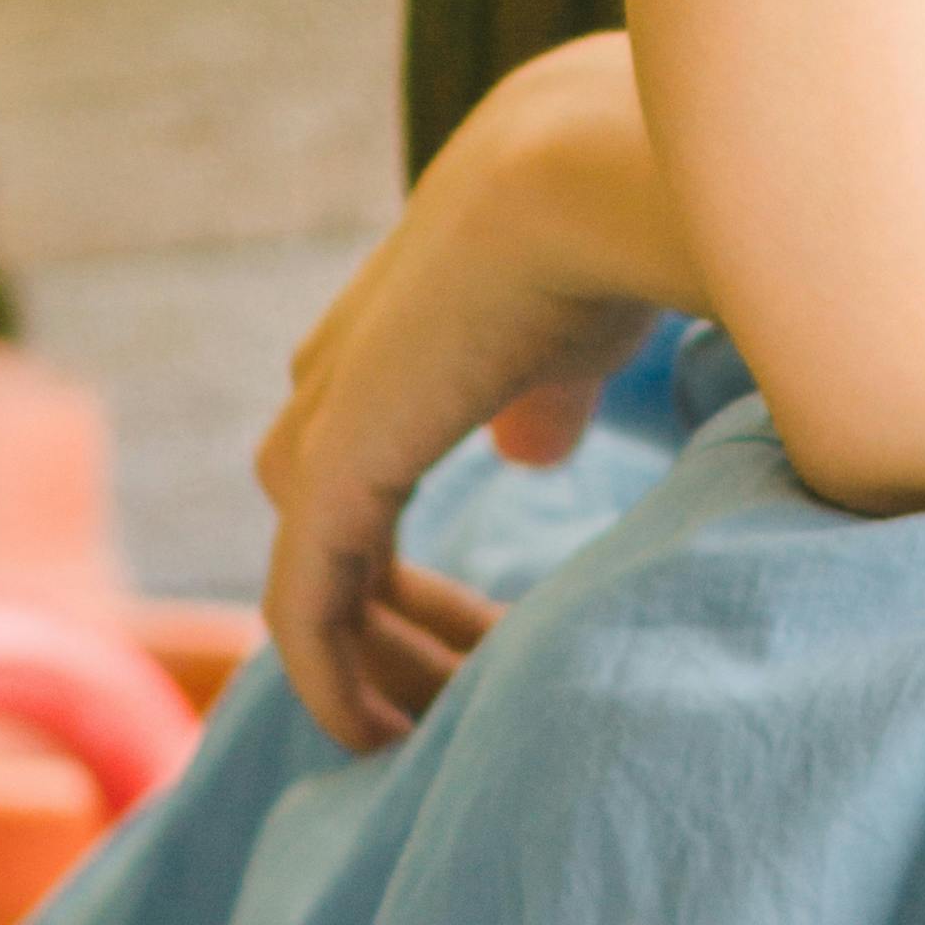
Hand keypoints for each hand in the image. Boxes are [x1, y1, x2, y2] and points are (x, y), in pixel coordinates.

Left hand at [254, 38, 685, 747]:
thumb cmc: (622, 224)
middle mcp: (344, 370)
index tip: (500, 638)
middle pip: (332, 527)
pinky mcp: (329, 474)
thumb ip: (544, 386)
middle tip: (471, 700)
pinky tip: (378, 742)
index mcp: (404, 328)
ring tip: (442, 736)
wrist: (584, 182)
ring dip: (373, 660)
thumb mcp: (583, 322)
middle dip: (393, 623)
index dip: (413, 560)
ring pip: (315, 576)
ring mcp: (328, 422)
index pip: (366, 461)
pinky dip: (329, 680)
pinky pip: (301, 608)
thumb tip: (527, 445)